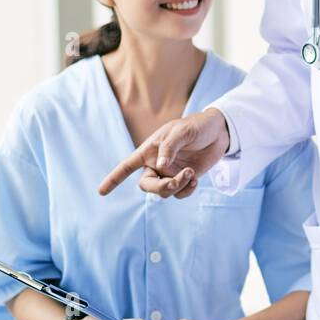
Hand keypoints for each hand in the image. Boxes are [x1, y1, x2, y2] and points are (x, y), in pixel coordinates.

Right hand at [97, 108, 230, 198]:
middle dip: (159, 188)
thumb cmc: (196, 126)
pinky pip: (179, 194)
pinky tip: (195, 180)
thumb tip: (160, 167)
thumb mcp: (182, 131)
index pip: (127, 166)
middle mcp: (156, 164)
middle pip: (146, 185)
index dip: (114, 179)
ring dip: (177, 186)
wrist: (218, 132)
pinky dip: (187, 190)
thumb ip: (169, 148)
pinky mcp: (184, 179)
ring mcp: (170, 173)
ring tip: (191, 173)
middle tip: (174, 182)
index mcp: (149, 150)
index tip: (101, 191)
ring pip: (164, 192)